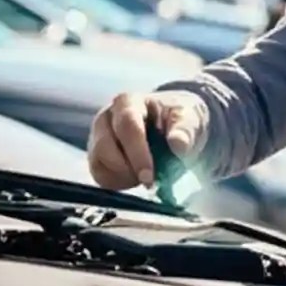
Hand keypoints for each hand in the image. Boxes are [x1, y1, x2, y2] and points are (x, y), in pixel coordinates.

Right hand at [87, 91, 207, 189]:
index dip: (137, 153)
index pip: (127, 127)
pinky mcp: (96, 156)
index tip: (150, 176)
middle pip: (105, 147)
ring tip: (146, 174)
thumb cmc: (177, 119)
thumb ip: (185, 130)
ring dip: (124, 177)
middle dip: (129, 170)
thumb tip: (178, 144)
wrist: (170, 125)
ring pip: (99, 164)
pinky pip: (99, 176)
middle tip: (151, 182)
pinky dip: (118, 183)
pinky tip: (135, 177)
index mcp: (128, 102)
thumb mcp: (189, 118)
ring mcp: (97, 137)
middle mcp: (106, 117)